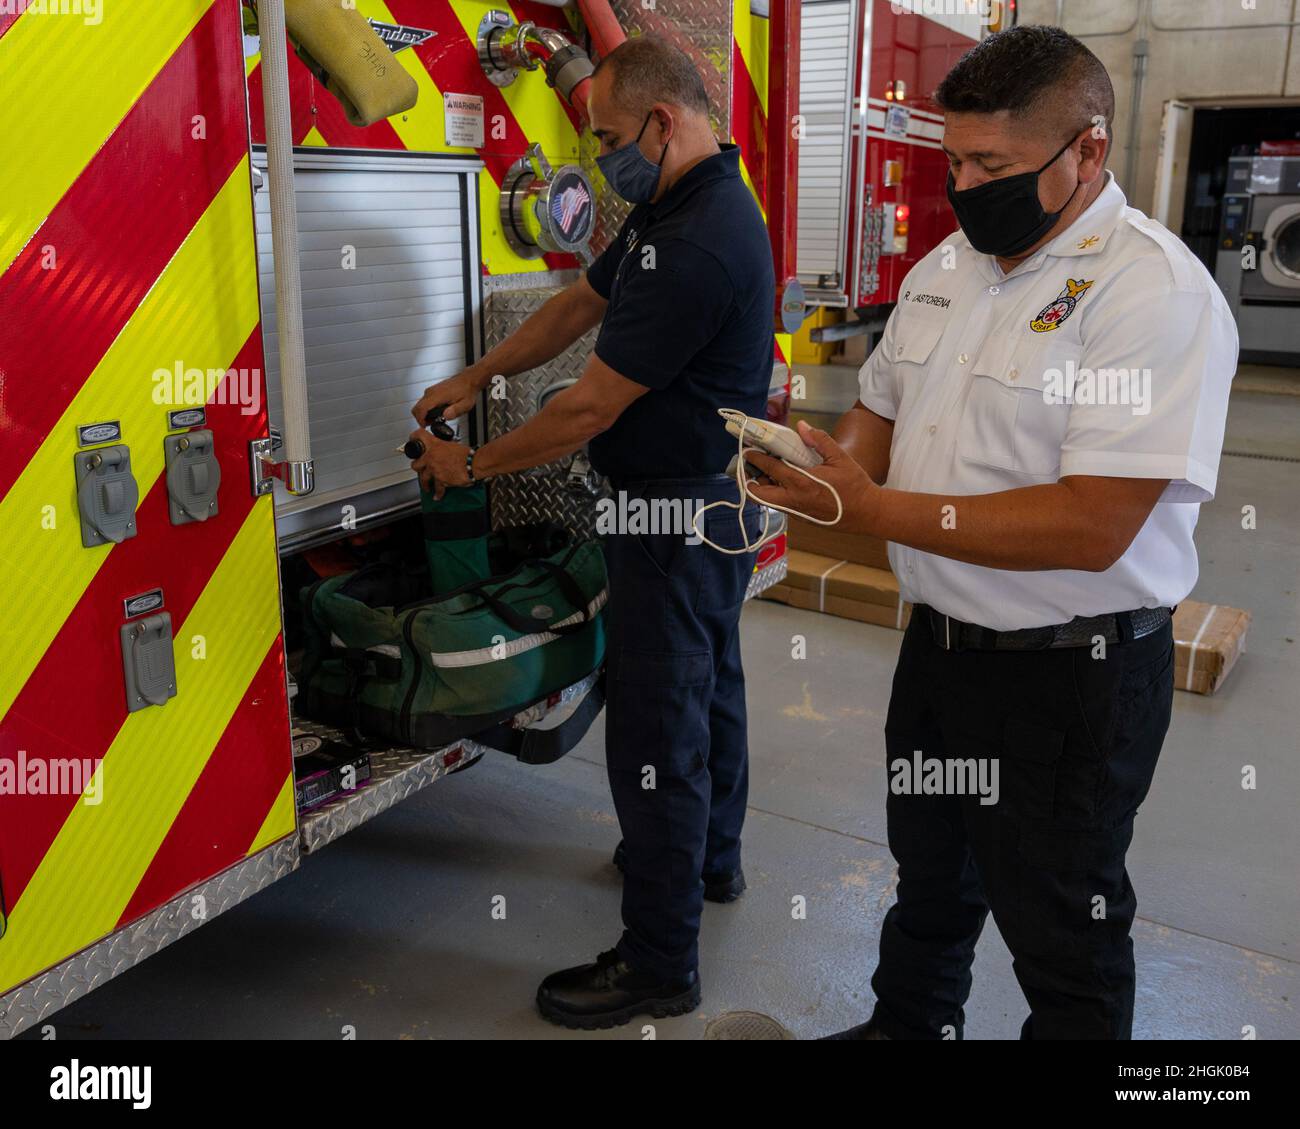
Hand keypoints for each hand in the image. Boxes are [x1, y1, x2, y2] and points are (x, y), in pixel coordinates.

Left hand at [408, 429, 469, 498]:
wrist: (473, 463)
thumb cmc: (466, 454)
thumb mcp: (453, 445)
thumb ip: (444, 446)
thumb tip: (443, 449)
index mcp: (435, 445)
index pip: (419, 436)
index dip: (414, 437)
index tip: (412, 439)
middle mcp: (431, 456)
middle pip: (415, 464)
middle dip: (417, 468)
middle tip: (418, 468)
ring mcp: (434, 469)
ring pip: (423, 478)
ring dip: (425, 484)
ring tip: (426, 486)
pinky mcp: (440, 479)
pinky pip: (437, 488)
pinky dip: (437, 493)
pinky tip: (436, 496)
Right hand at [412, 367, 488, 425]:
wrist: (468, 380)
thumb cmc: (467, 391)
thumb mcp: (465, 404)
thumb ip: (455, 411)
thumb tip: (446, 416)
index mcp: (437, 395)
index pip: (420, 409)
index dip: (420, 420)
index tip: (424, 426)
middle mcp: (431, 392)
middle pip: (416, 408)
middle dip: (421, 419)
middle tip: (431, 424)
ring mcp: (431, 391)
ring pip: (419, 405)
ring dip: (424, 414)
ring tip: (436, 419)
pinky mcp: (432, 391)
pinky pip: (424, 402)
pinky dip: (427, 410)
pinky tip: (437, 413)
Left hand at [742, 420, 880, 532]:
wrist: (868, 513)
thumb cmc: (855, 485)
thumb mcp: (840, 458)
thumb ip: (819, 440)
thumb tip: (802, 426)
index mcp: (802, 482)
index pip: (770, 468)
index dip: (756, 458)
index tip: (749, 449)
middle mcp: (794, 500)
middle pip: (758, 494)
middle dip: (749, 480)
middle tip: (749, 466)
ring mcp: (796, 511)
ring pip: (767, 502)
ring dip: (761, 487)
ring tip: (763, 472)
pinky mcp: (800, 518)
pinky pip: (779, 505)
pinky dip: (774, 494)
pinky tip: (780, 482)